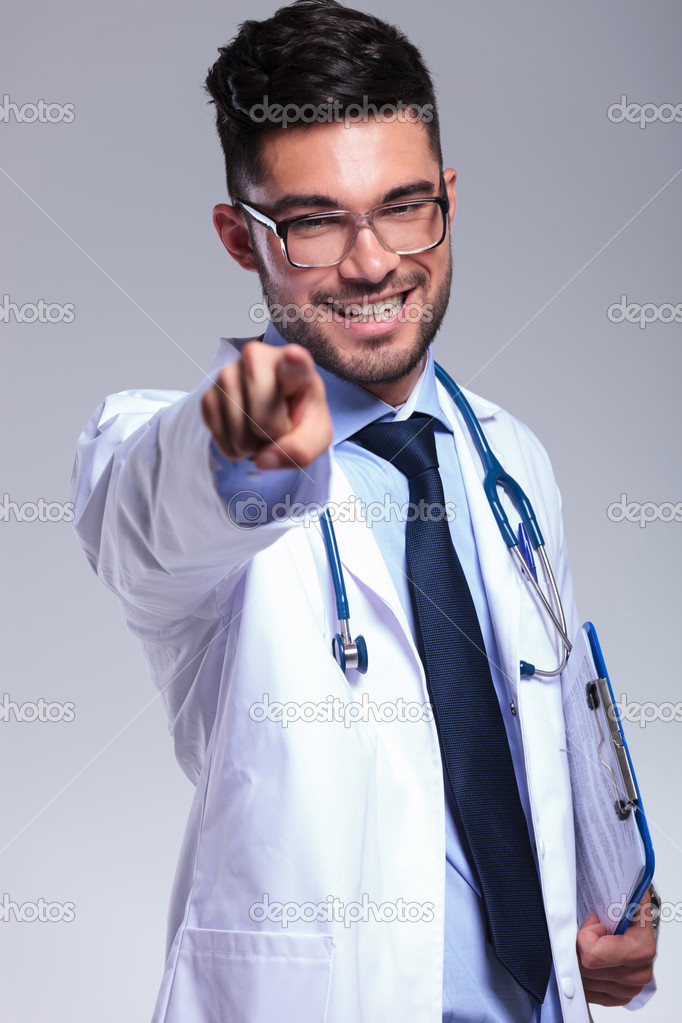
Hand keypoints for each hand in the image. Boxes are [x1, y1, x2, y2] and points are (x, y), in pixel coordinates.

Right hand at [201, 341, 332, 469]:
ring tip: (261, 427)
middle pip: (263, 418)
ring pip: (238, 429)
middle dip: (271, 435)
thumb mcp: (315, 437)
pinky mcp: (208, 394)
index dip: (293, 361)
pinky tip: (244, 431)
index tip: (294, 357)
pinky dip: (233, 447)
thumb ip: (300, 451)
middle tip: (278, 425)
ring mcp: (227, 373)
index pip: (294, 362)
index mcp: (296, 364)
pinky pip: (219, 436)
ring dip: (251, 444)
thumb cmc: (299, 416)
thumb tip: (263, 459)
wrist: (275, 415)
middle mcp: (257, 359)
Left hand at [576, 890, 656, 1006]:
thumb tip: (590, 912)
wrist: (636, 916)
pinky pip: (589, 993)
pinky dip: (583, 976)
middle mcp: (638, 974)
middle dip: (578, 946)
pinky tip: (587, 959)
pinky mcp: (619, 996)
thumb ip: (607, 898)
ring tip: (589, 943)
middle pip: (585, 969)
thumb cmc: (627, 905)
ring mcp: (629, 988)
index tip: (593, 921)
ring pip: (584, 981)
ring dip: (579, 960)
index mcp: (641, 949)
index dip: (584, 935)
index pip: (593, 955)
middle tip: (587, 930)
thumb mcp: (622, 891)